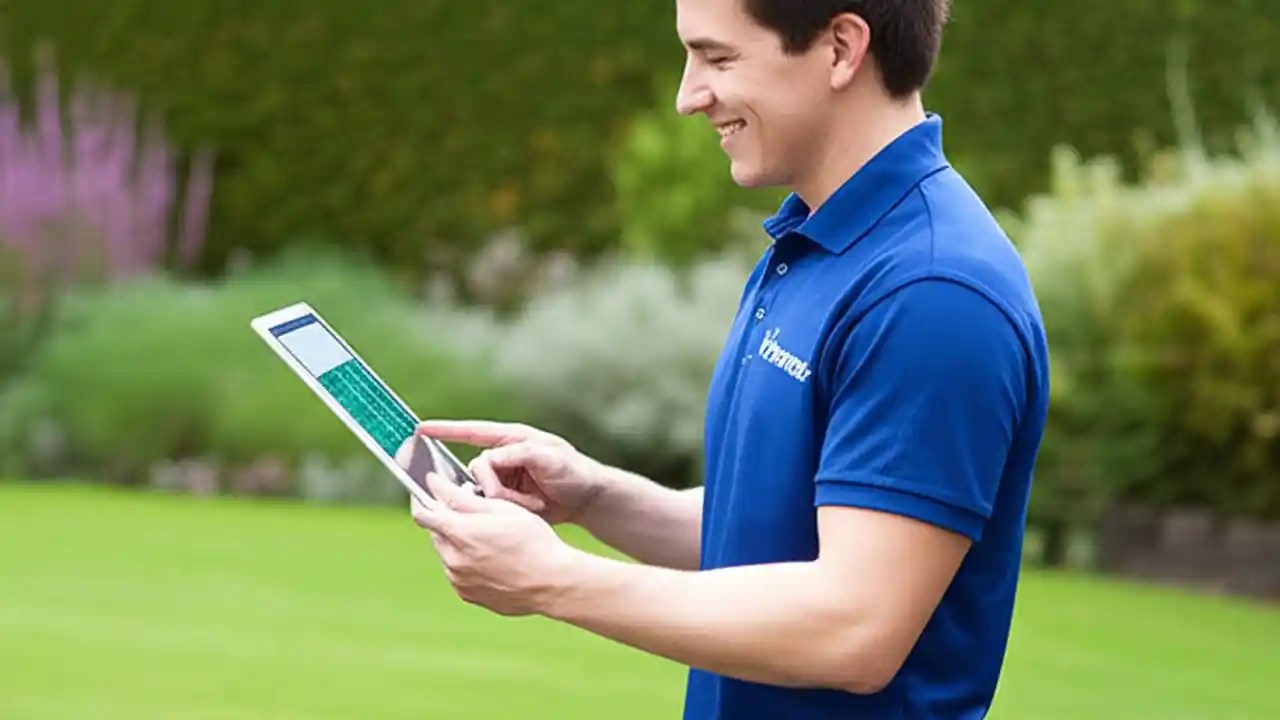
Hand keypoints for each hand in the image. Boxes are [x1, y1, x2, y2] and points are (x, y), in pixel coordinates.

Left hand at [411, 472, 577, 616]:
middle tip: (474, 513)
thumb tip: (433, 483)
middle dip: (448, 519)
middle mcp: (453, 559)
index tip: (429, 490)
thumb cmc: (532, 540)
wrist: (552, 583)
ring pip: (447, 553)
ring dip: (459, 542)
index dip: (422, 498)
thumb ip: (461, 496)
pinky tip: (493, 559)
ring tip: (491, 540)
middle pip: (436, 532)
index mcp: (459, 533)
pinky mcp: (467, 595)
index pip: (423, 513)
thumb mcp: (501, 509)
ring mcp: (459, 580)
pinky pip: (458, 572)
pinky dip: (468, 562)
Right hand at [415, 420, 605, 524]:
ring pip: (482, 492)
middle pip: (476, 470)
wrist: (588, 499)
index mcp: (511, 439)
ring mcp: (504, 478)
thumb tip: (491, 459)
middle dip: (493, 489)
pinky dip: (508, 511)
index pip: (471, 432)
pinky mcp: (506, 498)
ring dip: (504, 503)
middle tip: (524, 501)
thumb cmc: (574, 472)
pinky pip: (491, 506)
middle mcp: (504, 456)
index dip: (445, 430)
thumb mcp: (551, 458)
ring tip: (533, 505)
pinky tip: (531, 510)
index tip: (420, 430)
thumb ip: (520, 454)